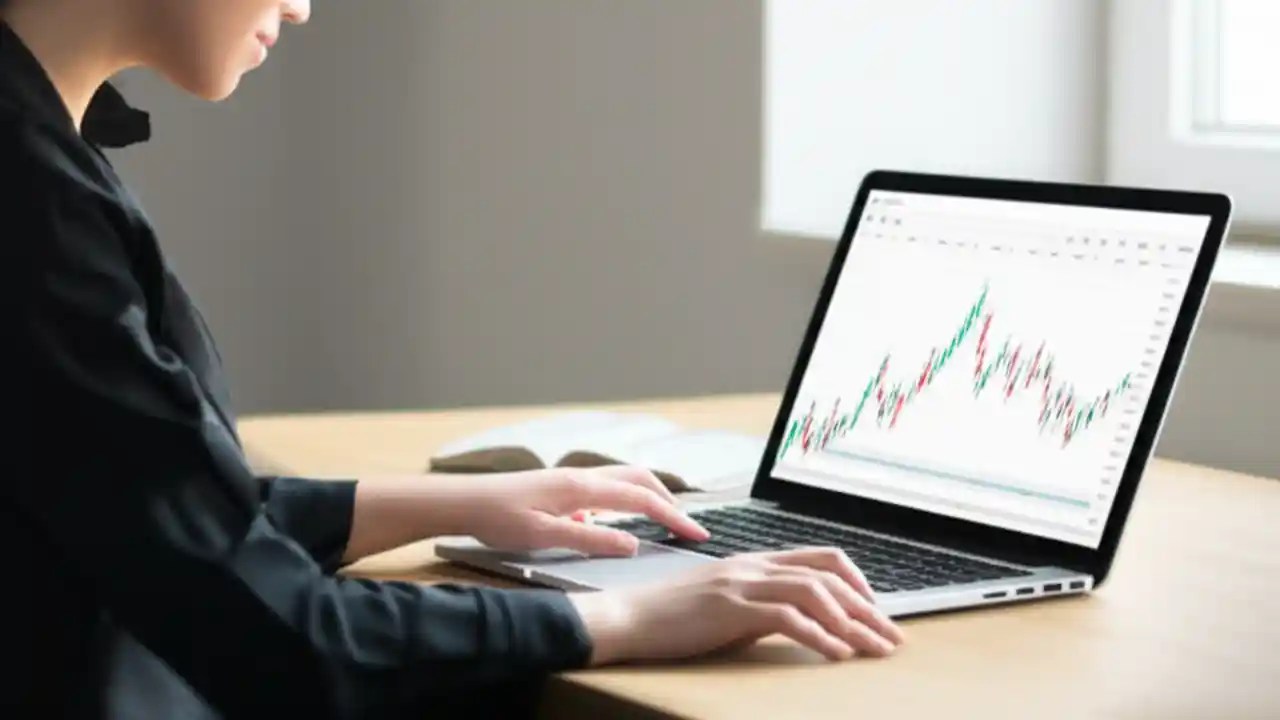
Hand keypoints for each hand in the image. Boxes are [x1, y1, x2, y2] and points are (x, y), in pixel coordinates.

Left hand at [460, 466, 709, 555]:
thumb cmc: (498, 518)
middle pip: (639, 479)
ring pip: (622, 482)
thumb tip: (633, 544)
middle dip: (668, 499)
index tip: (697, 534)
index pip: (642, 499)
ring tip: (661, 520)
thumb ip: (591, 540)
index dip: (674, 517)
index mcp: (583, 488)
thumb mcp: (545, 536)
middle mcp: (582, 477)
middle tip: (686, 525)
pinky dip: (620, 502)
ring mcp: (571, 480)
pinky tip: (606, 527)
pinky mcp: (560, 487)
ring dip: (646, 497)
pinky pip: (602, 490)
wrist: (464, 500)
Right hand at [568, 547, 905, 663]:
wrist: (629, 617)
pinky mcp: (730, 608)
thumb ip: (761, 606)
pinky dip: (819, 635)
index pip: (821, 558)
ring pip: (814, 592)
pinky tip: (836, 654)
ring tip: (874, 650)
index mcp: (755, 561)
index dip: (857, 581)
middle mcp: (754, 566)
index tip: (877, 612)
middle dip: (868, 608)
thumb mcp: (726, 604)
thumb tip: (799, 623)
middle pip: (828, 575)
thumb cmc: (672, 616)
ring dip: (852, 623)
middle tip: (892, 638)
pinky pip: (787, 618)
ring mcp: (742, 584)